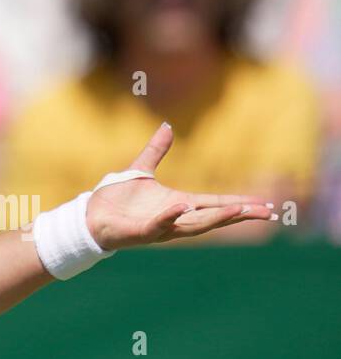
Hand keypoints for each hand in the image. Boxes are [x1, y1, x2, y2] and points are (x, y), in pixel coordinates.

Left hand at [86, 122, 276, 250]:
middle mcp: (174, 217)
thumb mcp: (141, 169)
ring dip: (216, 218)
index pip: (214, 203)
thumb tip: (168, 126)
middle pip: (213, 217)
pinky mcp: (141, 232)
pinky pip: (159, 225)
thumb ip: (156, 150)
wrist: (90, 216)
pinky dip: (170, 217)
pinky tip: (181, 207)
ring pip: (193, 225)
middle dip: (239, 214)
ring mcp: (160, 226)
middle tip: (266, 212)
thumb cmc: (116, 198)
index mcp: (178, 203)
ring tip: (239, 210)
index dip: (238, 203)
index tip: (264, 205)